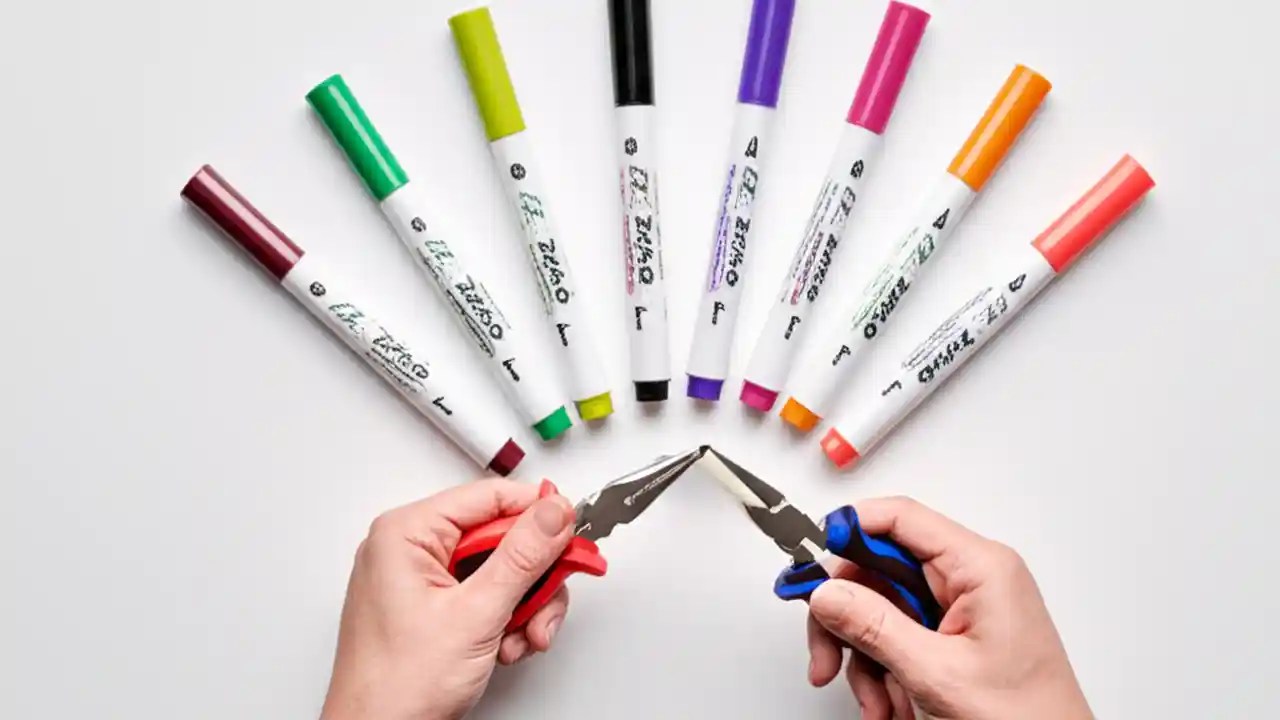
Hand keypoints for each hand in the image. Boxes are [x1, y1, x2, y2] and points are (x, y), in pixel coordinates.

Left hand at [321, 479, 576, 719]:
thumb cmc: (395, 687)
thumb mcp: (475, 614)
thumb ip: (522, 557)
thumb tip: (553, 512)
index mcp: (406, 534)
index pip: (489, 497)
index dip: (537, 512)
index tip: (575, 529)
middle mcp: (411, 550)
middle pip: (500, 538)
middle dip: (532, 577)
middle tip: (549, 599)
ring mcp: (422, 581)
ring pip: (500, 571)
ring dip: (523, 607)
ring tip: (523, 637)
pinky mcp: (434, 608)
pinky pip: (486, 597)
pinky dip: (506, 622)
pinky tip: (506, 647)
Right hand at [805, 497, 1091, 719]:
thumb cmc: (1027, 718)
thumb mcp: (937, 672)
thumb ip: (875, 627)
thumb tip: (827, 591)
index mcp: (981, 567)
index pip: (900, 518)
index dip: (847, 530)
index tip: (810, 558)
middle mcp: (972, 577)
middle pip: (880, 569)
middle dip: (847, 617)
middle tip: (825, 652)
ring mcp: (963, 605)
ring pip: (882, 607)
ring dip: (865, 656)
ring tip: (873, 699)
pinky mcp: (956, 631)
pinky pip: (899, 634)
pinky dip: (883, 669)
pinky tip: (889, 701)